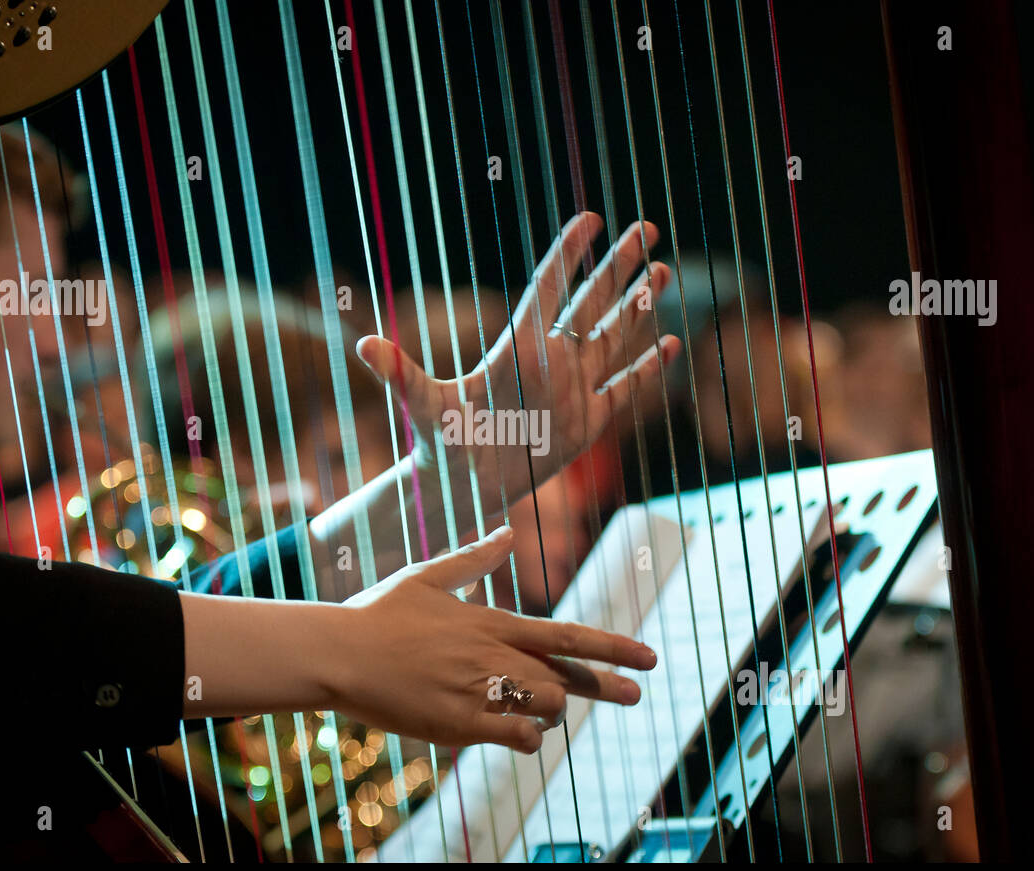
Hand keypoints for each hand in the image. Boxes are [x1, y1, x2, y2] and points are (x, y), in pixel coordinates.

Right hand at [327, 525, 656, 753]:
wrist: (339, 652)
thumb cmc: (379, 613)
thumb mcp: (428, 576)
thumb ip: (473, 559)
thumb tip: (506, 534)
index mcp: (490, 620)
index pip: (567, 635)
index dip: (612, 646)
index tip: (647, 657)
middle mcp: (492, 654)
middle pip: (566, 676)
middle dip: (605, 687)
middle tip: (634, 696)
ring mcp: (477, 690)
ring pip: (546, 707)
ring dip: (553, 711)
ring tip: (541, 709)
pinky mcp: (458, 723)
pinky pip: (516, 736)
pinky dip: (528, 737)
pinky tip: (521, 733)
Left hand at [355, 212, 679, 519]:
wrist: (463, 489)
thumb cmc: (440, 444)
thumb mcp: (422, 405)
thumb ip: (400, 373)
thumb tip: (362, 344)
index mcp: (517, 348)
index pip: (549, 289)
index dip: (568, 253)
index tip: (590, 217)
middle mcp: (549, 361)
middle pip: (591, 302)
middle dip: (619, 266)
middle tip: (647, 228)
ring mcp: (572, 390)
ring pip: (614, 337)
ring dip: (639, 306)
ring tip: (662, 271)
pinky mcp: (587, 423)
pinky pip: (624, 390)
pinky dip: (648, 369)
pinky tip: (671, 344)